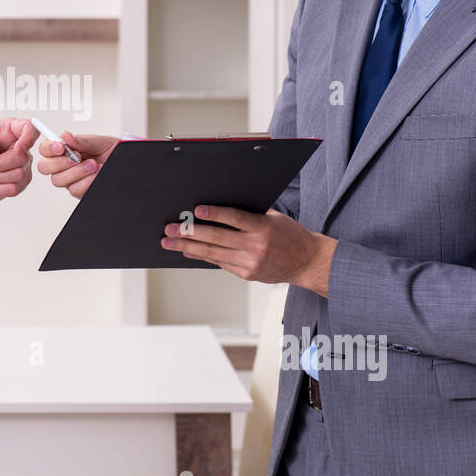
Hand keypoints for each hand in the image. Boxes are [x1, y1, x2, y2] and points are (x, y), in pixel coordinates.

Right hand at [36, 132, 117, 198]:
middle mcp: (64, 165)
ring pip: (58, 180)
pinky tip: (96, 175)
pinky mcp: (79, 191)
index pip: (45, 149)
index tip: (61, 147)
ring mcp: (70, 179)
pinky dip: (86, 182)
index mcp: (65, 149)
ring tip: (93, 164)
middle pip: (44, 167)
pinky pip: (75, 190)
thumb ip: (82, 140)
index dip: (48, 148)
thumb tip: (65, 135)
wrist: (127, 165)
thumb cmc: (112, 151)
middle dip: (59, 162)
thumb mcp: (99, 142)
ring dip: (76, 172)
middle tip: (76, 157)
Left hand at [161, 206, 336, 295]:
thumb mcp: (274, 217)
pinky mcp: (246, 274)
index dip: (214, 214)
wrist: (306, 262)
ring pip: (213, 253)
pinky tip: (188, 250)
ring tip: (169, 242)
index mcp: (263, 227)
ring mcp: (250, 263)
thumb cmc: (289, 234)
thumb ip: (250, 211)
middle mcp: (256, 247)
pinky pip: (219, 262)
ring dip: (188, 246)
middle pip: (217, 238)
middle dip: (190, 233)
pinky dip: (201, 256)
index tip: (196, 210)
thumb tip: (219, 202)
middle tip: (170, 228)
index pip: (235, 218)